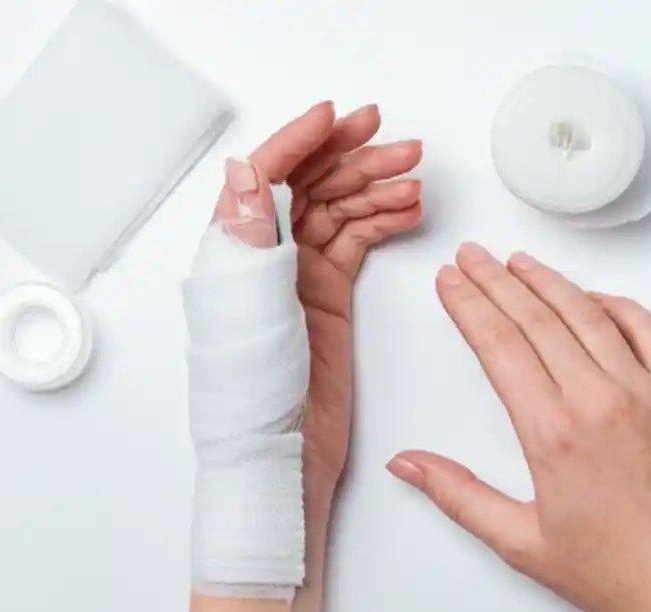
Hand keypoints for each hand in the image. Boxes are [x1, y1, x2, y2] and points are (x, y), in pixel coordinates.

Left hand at [213, 102, 422, 510]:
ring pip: (339, 210)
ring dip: (375, 187)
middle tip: (397, 142)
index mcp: (234, 250)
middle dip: (352, 158)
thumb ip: (251, 238)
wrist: (282, 454)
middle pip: (309, 186)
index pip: (265, 177)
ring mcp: (297, 275)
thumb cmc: (253, 393)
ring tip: (416, 175)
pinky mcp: (327, 296)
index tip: (337, 118)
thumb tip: (244, 170)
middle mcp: (264, 255)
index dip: (300, 142)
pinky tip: (409, 209)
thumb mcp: (251, 309)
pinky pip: (357, 242)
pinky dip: (383, 221)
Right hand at [386, 243, 650, 611]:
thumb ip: (459, 496)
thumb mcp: (522, 543)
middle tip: (472, 257)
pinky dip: (619, 306)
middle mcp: (600, 400)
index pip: (500, 346)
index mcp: (554, 433)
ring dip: (551, 282)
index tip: (451, 281)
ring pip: (590, 315)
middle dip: (498, 282)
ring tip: (519, 262)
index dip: (470, 306)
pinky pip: (650, 333)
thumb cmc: (617, 576)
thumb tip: (408, 463)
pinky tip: (596, 298)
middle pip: (539, 319)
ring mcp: (647, 393)